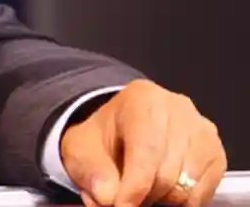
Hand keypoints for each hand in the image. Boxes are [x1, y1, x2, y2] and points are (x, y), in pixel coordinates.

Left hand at [61, 80, 226, 206]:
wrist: (121, 130)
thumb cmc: (103, 139)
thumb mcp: (81, 150)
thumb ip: (90, 171)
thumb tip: (107, 197)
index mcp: (142, 99)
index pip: (145, 150)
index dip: (133, 186)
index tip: (121, 205)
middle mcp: (178, 108)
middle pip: (167, 171)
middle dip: (144, 194)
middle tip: (127, 198)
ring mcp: (201, 130)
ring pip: (188, 184)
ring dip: (163, 198)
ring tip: (144, 191)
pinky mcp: (215, 153)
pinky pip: (203, 191)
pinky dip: (183, 200)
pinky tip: (164, 192)